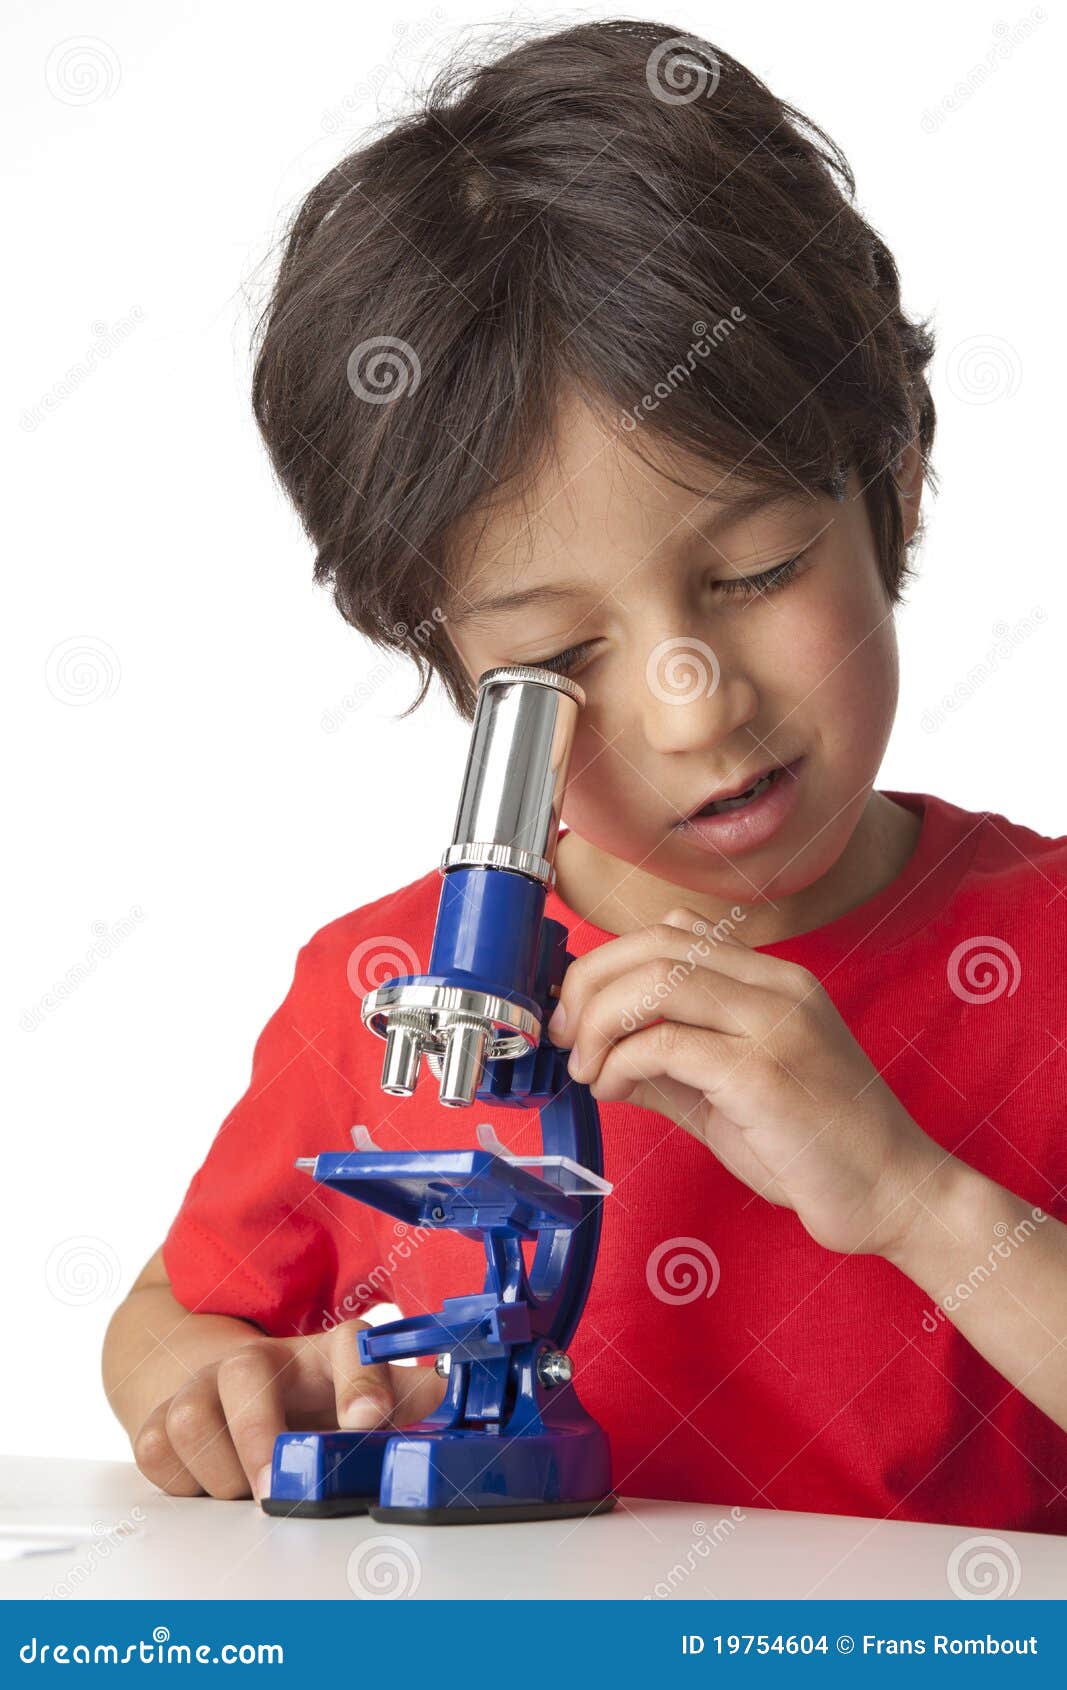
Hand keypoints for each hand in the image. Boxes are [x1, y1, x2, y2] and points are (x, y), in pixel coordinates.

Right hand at [131, 1319, 447, 1502]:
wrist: (232, 1389)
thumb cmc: (316, 1402)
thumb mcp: (369, 1397)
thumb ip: (410, 1401)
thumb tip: (455, 1395)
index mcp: (325, 1353)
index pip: (348, 1343)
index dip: (359, 1379)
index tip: (367, 1421)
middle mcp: (259, 1360)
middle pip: (245, 1373)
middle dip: (258, 1435)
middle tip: (277, 1489)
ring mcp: (204, 1385)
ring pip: (190, 1416)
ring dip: (220, 1470)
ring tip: (248, 1494)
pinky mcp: (160, 1418)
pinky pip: (156, 1448)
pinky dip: (181, 1480)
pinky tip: (209, 1487)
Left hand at [548, 907, 939, 1256]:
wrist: (895, 1193)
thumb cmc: (817, 1146)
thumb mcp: (728, 1089)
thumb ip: (669, 1059)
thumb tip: (597, 1049)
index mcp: (773, 979)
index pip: (670, 932)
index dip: (606, 962)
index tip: (574, 1011)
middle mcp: (777, 986)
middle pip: (654, 944)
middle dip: (588, 985)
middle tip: (564, 1037)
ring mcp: (774, 1024)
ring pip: (656, 980)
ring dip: (598, 1023)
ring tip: (587, 1067)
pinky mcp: (764, 1072)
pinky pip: (666, 1043)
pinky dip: (621, 1062)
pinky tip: (614, 1089)